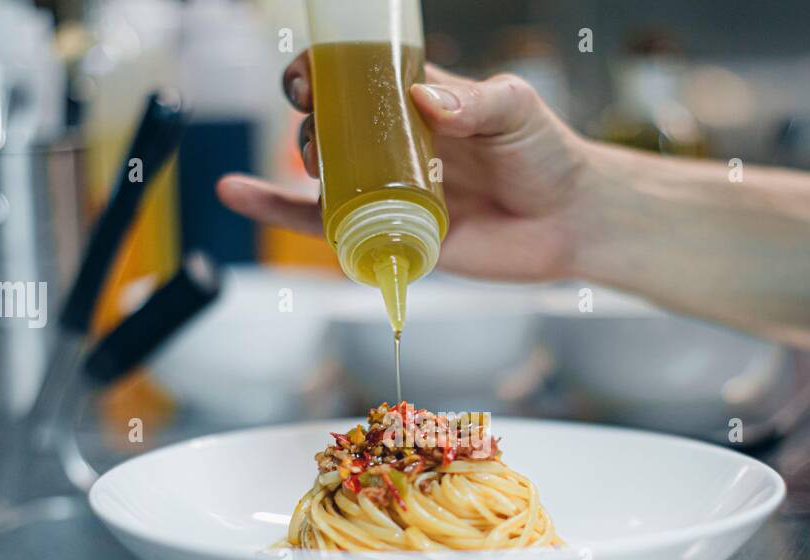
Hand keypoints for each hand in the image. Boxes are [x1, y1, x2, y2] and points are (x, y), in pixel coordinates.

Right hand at [216, 54, 591, 281]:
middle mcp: (395, 145)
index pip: (354, 79)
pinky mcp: (390, 235)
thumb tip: (424, 100)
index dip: (322, 74)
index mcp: (418, 103)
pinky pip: (326, 227)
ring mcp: (389, 191)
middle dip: (312, 123)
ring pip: (322, 174)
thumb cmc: (547, 155)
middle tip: (321, 128)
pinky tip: (238, 192)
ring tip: (314, 162)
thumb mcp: (516, 110)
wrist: (570, 219)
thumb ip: (475, 100)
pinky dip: (280, 211)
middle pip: (330, 126)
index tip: (307, 78)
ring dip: (301, 162)